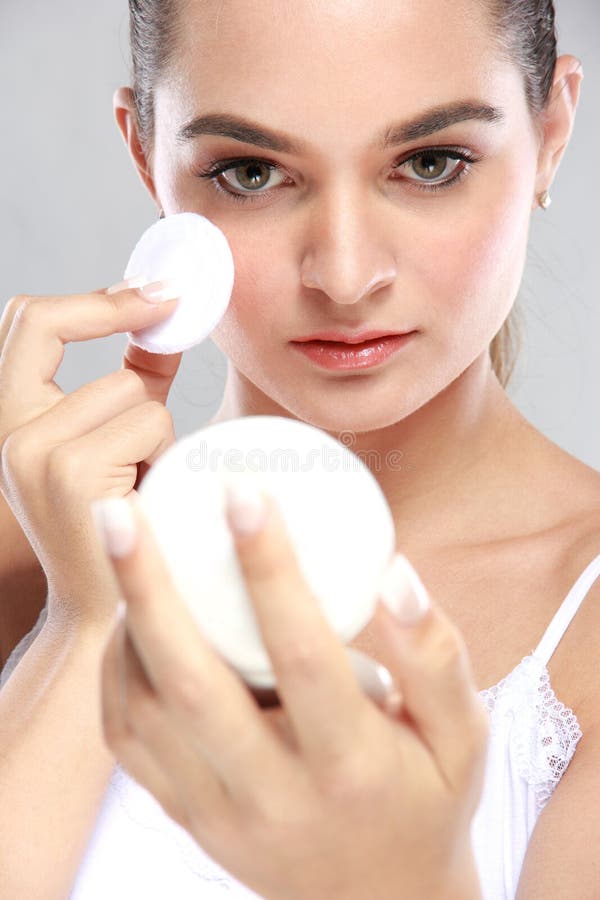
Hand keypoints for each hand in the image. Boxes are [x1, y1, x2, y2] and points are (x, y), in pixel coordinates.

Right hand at [0, 283, 181, 626]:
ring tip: (144, 473)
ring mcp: (33, 450)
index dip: (92, 295)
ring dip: (155, 424)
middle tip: (171, 306)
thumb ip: (131, 380)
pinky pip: (148, 422)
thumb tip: (161, 325)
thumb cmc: (117, 520)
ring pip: (129, 388)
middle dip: (117, 318)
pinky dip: (164, 452)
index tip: (152, 291)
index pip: (28, 320)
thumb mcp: (112, 439)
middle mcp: (6, 429)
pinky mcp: (72, 472)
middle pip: (52, 325)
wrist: (107, 610)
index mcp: (8, 417)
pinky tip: (147, 492)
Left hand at [97, 488, 487, 899]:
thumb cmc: (427, 800)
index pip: (303, 656)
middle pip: (191, 684)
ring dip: (124, 621)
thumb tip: (394, 571)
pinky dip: (116, 672)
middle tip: (124, 509)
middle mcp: (274, 794)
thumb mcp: (462, 735)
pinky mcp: (187, 817)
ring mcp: (218, 812)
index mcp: (351, 765)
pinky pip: (129, 742)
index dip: (270, 569)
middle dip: (148, 586)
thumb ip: (437, 655)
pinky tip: (128, 617)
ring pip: (145, 713)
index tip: (243, 491)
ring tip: (122, 545)